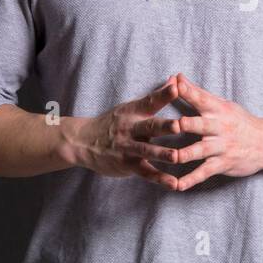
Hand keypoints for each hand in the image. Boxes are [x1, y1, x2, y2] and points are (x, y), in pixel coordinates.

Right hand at [66, 77, 183, 187]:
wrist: (83, 142)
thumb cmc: (114, 123)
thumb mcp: (131, 107)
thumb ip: (157, 96)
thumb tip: (176, 79)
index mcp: (134, 112)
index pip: (150, 101)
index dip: (164, 94)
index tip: (177, 87)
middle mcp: (131, 128)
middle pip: (150, 126)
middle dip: (165, 126)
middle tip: (180, 125)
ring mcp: (128, 148)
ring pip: (147, 150)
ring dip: (162, 154)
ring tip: (178, 157)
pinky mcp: (128, 165)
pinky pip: (145, 173)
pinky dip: (159, 178)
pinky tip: (174, 184)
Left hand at [168, 72, 262, 190]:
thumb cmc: (238, 120)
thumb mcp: (221, 103)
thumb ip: (196, 92)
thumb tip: (176, 76)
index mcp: (217, 109)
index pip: (201, 98)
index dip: (187, 91)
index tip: (173, 84)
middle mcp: (219, 127)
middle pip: (200, 125)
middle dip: (187, 124)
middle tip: (173, 124)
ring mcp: (221, 147)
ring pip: (200, 151)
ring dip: (185, 154)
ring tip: (172, 158)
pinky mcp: (223, 163)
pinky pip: (205, 172)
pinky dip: (192, 180)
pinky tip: (178, 186)